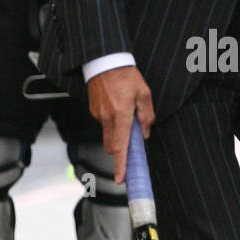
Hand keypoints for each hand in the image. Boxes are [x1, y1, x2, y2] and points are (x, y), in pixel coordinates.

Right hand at [87, 66, 154, 183]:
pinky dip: (112, 121)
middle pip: (112, 146)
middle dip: (121, 149)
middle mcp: (107, 118)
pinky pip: (104, 122)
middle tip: (132, 139)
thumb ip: (146, 115)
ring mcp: (98, 114)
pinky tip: (118, 106)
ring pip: (108, 134)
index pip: (120, 147)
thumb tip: (145, 132)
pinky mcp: (93, 109)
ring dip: (117, 133)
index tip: (120, 179)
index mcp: (121, 115)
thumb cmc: (125, 74)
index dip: (120, 165)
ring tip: (126, 113)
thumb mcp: (144, 93)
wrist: (104, 60)